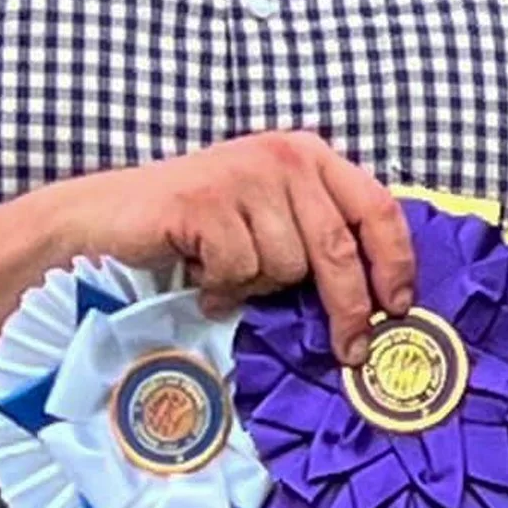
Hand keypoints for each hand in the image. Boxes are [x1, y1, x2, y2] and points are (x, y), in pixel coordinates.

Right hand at [58, 131, 414, 366]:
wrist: (109, 217)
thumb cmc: (198, 225)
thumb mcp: (271, 217)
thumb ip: (317, 235)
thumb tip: (373, 302)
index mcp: (309, 156)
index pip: (376, 207)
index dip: (395, 262)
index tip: (398, 308)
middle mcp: (284, 156)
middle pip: (337, 248)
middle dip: (347, 308)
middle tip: (350, 351)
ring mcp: (244, 175)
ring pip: (285, 265)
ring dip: (256, 285)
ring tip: (224, 270)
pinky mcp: (206, 201)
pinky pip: (240, 270)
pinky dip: (220, 285)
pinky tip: (198, 271)